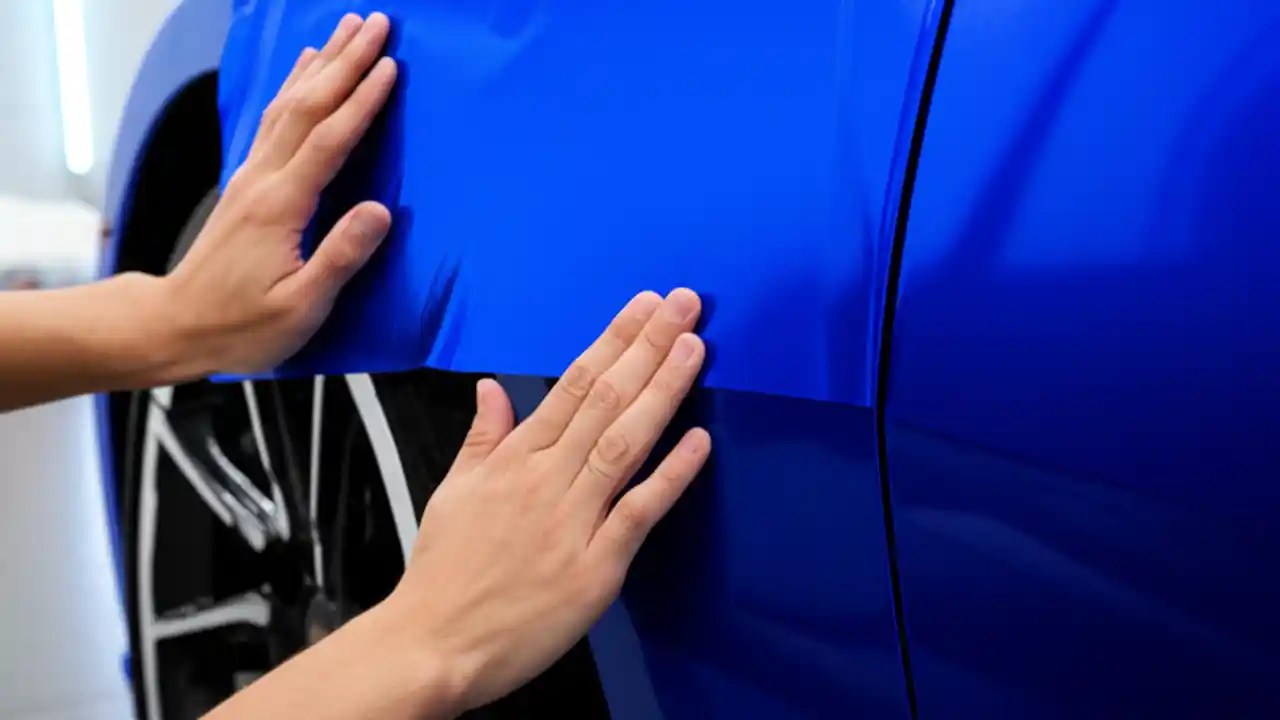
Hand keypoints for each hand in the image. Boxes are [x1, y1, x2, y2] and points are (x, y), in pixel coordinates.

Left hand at [161, 13, 396, 375]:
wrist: (176, 325)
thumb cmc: (242, 326)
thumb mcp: (300, 306)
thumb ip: (341, 257)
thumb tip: (380, 211)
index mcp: (281, 207)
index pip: (329, 141)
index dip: (361, 102)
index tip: (391, 67)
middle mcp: (262, 180)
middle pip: (308, 106)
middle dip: (344, 62)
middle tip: (377, 25)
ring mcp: (250, 178)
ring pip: (288, 105)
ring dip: (321, 64)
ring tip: (347, 30)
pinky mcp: (247, 184)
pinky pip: (274, 120)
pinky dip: (294, 87)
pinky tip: (304, 71)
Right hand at [385, 289, 711, 712]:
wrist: (434, 644)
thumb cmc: (444, 573)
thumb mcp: (452, 492)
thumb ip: (481, 437)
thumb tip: (490, 387)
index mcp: (514, 460)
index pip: (573, 384)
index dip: (613, 341)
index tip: (643, 307)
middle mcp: (546, 480)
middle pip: (605, 400)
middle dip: (648, 347)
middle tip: (683, 305)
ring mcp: (573, 521)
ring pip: (624, 442)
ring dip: (662, 391)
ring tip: (693, 349)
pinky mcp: (595, 567)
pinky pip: (638, 511)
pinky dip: (670, 475)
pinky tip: (698, 440)